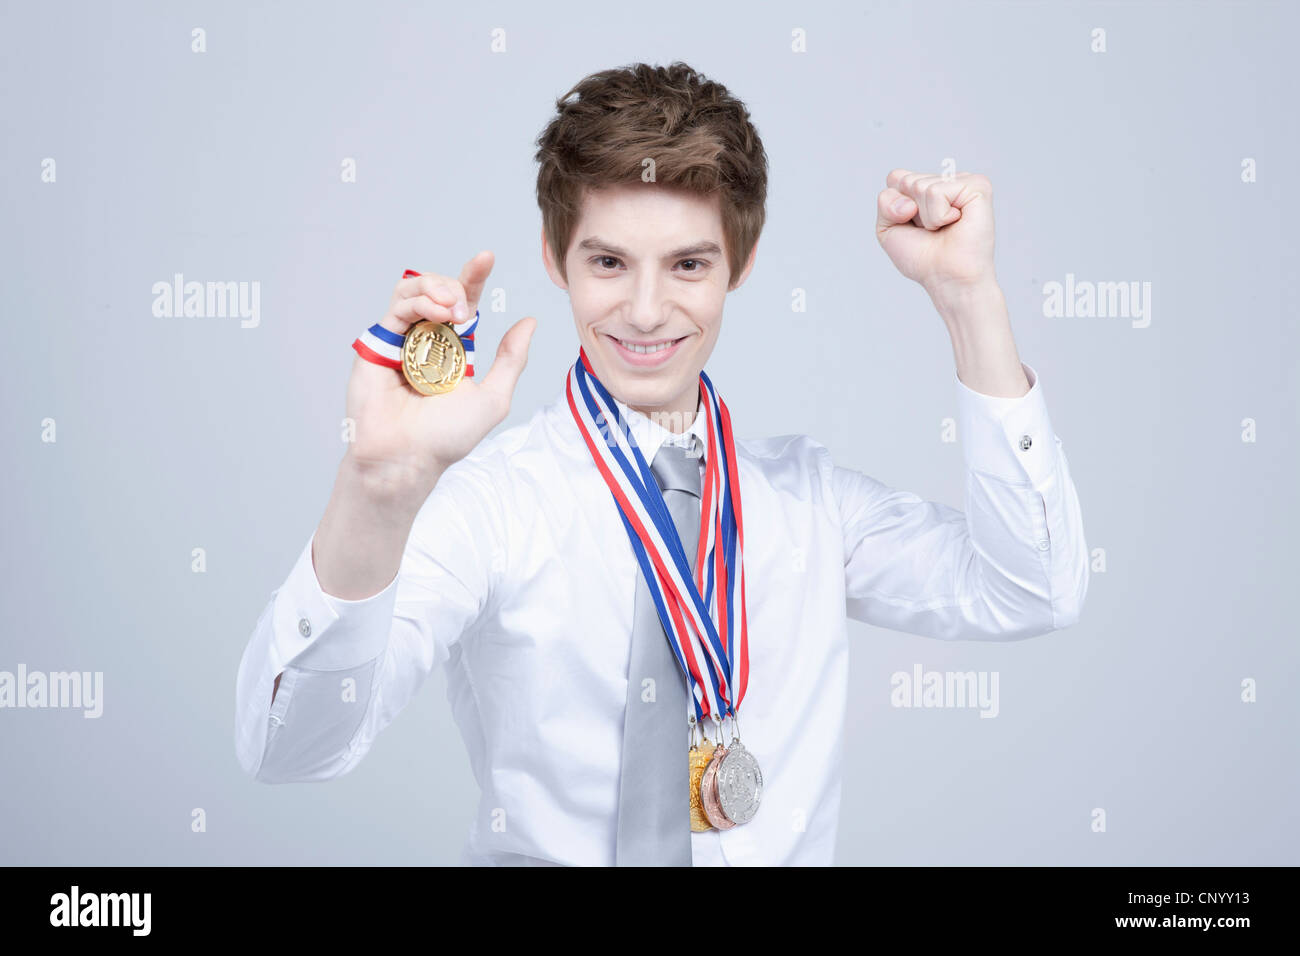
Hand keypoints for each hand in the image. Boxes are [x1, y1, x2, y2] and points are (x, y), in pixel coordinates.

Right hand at [343, 250, 536, 488]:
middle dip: (457, 286)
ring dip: (437, 289)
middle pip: (440, 291)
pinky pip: (397, 306)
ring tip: (453, 309)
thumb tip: (529, 322)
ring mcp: (402, 339)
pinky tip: (438, 315)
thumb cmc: (447, 436)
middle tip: (465, 310)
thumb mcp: (493, 396)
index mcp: (453, 350)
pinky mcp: (380, 342)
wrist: (408, 456)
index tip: (486, 257)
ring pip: (415, 290)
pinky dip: (419, 301)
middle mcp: (427, 341)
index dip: (473, 278)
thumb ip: (511, 359)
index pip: (464, 304)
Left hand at [875, 169, 996, 300]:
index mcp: (928, 185)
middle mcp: (946, 180)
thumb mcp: (887, 229)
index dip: (894, 207)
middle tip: (932, 230)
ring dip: (926, 217)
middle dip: (909, 212)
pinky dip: (938, 215)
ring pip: (919, 186)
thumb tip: (910, 200)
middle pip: (905, 180)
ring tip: (943, 228)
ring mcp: (963, 181)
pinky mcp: (977, 186)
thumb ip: (885, 202)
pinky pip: (937, 192)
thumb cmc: (922, 257)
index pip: (895, 177)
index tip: (912, 225)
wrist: (945, 277)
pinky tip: (955, 222)